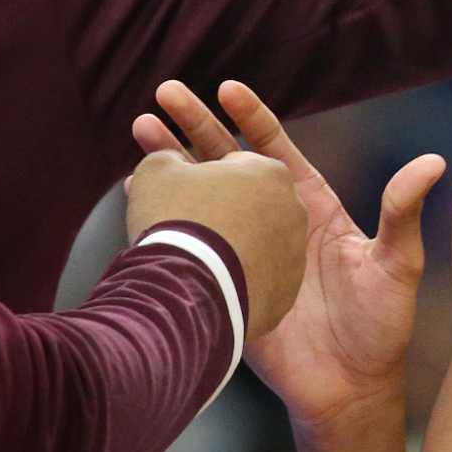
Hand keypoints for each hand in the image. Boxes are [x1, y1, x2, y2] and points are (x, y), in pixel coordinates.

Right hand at [123, 145, 306, 337]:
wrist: (186, 293)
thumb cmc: (176, 221)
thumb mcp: (158, 171)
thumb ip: (167, 156)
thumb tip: (168, 160)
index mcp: (270, 171)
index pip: (233, 166)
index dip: (202, 177)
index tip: (179, 192)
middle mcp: (293, 211)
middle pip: (247, 204)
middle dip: (216, 209)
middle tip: (182, 223)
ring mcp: (293, 256)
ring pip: (253, 242)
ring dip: (226, 243)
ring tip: (191, 257)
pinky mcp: (284, 295)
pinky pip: (254, 279)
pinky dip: (233, 278)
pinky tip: (206, 283)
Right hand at [136, 80, 445, 424]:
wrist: (346, 390)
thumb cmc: (380, 326)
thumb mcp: (396, 265)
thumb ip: (401, 213)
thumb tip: (433, 162)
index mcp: (309, 206)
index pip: (274, 149)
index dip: (251, 117)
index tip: (227, 89)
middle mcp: (271, 221)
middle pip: (226, 161)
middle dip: (196, 125)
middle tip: (166, 93)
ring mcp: (242, 252)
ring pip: (200, 196)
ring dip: (170, 162)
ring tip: (141, 130)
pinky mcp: (223, 286)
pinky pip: (187, 245)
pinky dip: (162, 217)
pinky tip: (137, 195)